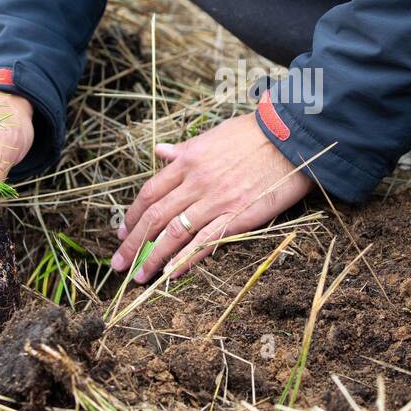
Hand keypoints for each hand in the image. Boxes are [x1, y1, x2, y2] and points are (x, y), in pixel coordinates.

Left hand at [112, 112, 313, 282]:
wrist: (291, 138)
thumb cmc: (254, 134)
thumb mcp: (212, 135)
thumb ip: (183, 149)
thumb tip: (159, 151)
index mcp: (187, 161)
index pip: (149, 193)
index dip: (132, 216)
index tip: (122, 232)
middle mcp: (196, 182)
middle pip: (155, 217)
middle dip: (133, 244)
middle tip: (119, 264)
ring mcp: (216, 201)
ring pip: (175, 234)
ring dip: (153, 258)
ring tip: (139, 276)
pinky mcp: (238, 216)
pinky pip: (205, 242)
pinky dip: (185, 260)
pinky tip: (171, 273)